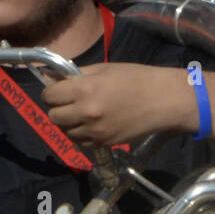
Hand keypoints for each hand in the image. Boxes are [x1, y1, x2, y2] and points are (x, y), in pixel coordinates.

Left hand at [43, 63, 190, 147]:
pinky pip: (80, 142)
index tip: (61, 90)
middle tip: (71, 102)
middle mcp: (86, 113)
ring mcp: (95, 131)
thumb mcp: (105, 69)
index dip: (53, 92)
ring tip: (84, 114)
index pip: (49, 96)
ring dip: (70, 123)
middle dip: (59, 108)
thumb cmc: (137, 78)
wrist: (164, 101)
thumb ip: (78, 75)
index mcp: (85, 89)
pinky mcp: (104, 144)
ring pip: (66, 132)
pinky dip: (83, 135)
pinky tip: (94, 124)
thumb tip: (53, 78)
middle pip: (53, 116)